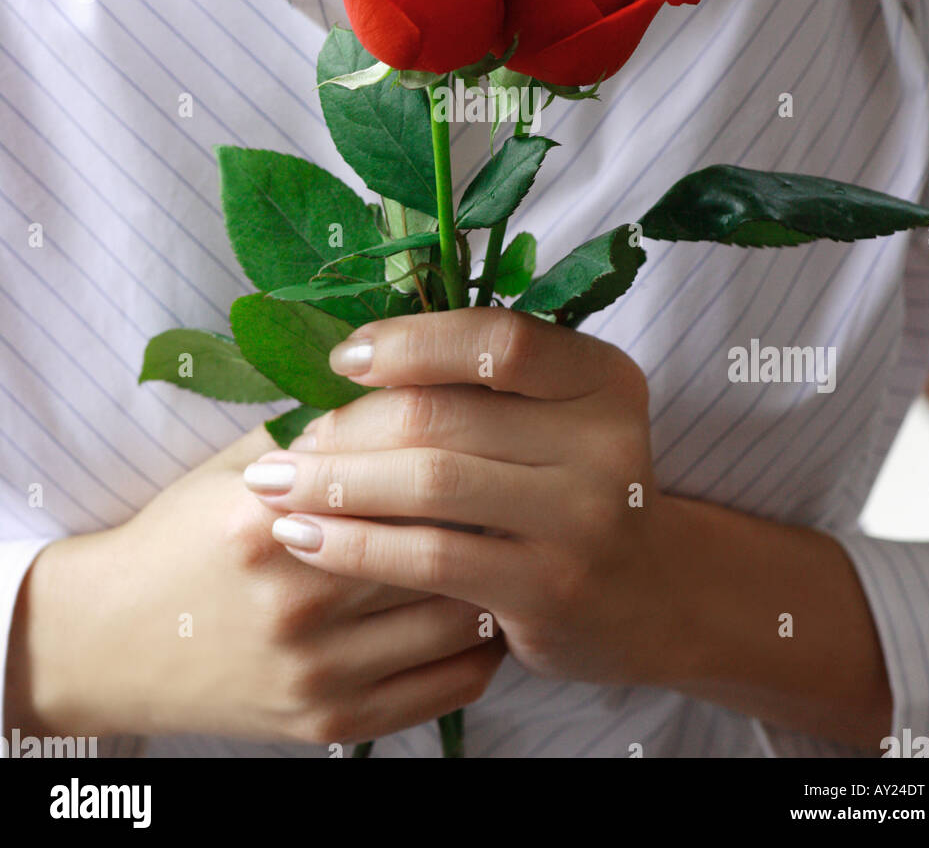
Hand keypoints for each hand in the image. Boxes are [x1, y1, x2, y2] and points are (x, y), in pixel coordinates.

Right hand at [7, 424, 503, 745]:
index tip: (497, 436)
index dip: (459, 452)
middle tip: (524, 486)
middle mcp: (296, 599)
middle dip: (488, 511)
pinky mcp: (328, 724)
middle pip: (436, 542)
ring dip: (496, 576)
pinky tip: (490, 611)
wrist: (112, 640)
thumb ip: (316, 428)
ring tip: (515, 541)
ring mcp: (316, 671)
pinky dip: (483, 649)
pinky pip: (444, 687)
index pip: (400, 475)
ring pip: (455, 617)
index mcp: (269, 518)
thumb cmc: (181, 537)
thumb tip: (412, 379)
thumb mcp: (234, 465)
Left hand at [247, 308, 680, 686]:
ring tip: (273, 484)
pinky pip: (429, 555)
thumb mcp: (552, 420)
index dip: (410, 343)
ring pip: (429, 482)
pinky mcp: (547, 588)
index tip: (342, 359)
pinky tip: (304, 537)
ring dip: (335, 481)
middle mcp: (605, 440)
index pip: (497, 339)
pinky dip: (354, 543)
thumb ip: (476, 386)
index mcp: (602, 377)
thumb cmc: (566, 489)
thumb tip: (343, 361)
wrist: (645, 599)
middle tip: (284, 439)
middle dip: (348, 423)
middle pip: (446, 413)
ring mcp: (582, 518)